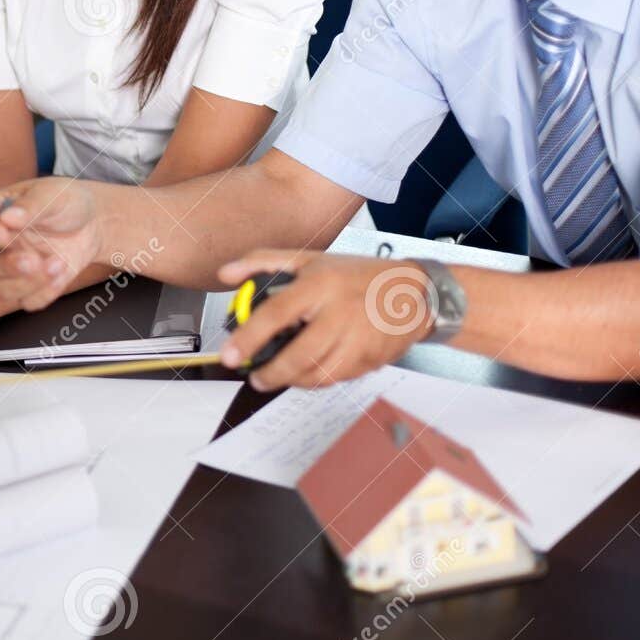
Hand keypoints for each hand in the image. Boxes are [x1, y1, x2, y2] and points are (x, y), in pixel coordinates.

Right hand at [0, 178, 102, 311]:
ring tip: (58, 263)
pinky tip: (62, 272)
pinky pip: (29, 300)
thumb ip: (31, 206)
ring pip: (4, 289)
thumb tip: (8, 217)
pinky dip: (47, 292)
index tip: (0, 235)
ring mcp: (12, 267)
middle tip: (33, 260)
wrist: (93, 224)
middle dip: (11, 266)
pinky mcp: (30, 286)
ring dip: (30, 283)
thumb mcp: (54, 194)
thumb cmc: (67, 202)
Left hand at [216, 250, 438, 391]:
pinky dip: (316, 380)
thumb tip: (225, 273)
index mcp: (320, 285)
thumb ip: (264, 262)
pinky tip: (307, 371)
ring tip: (277, 376)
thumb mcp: (310, 258)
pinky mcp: (371, 360)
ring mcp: (358, 340)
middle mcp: (339, 313)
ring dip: (292, 381)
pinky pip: (336, 379)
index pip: (276, 314)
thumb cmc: (357, 274)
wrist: (414, 291)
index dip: (249, 338)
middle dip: (270, 373)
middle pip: (297, 356)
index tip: (230, 355)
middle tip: (255, 376)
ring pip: (317, 374)